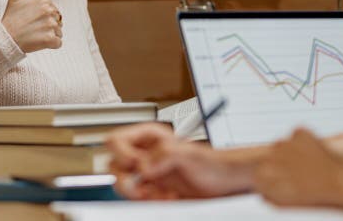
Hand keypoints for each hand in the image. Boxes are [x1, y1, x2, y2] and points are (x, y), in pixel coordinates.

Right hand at [1, 0, 62, 52]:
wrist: (5, 38)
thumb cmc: (10, 18)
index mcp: (44, 1)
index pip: (54, 11)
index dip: (44, 17)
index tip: (32, 20)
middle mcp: (49, 12)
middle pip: (58, 21)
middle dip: (48, 27)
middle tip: (33, 28)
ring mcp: (50, 26)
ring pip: (59, 32)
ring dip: (50, 36)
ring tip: (35, 35)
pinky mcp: (50, 39)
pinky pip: (58, 43)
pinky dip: (51, 45)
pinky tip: (39, 43)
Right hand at [107, 122, 254, 199]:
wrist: (228, 185)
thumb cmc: (214, 163)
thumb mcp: (190, 154)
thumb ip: (165, 156)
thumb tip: (144, 166)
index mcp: (150, 138)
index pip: (118, 140)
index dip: (121, 152)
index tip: (134, 163)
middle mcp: (146, 155)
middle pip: (114, 165)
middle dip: (126, 179)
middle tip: (142, 185)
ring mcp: (148, 175)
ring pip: (124, 185)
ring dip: (139, 193)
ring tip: (158, 194)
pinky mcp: (153, 193)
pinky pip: (139, 200)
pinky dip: (150, 203)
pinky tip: (167, 198)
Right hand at [252, 128, 342, 211]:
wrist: (339, 181)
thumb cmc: (313, 194)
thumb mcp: (284, 201)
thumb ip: (267, 193)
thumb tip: (261, 188)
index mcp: (264, 173)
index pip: (256, 171)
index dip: (265, 176)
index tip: (273, 179)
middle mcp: (270, 155)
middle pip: (270, 156)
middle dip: (280, 163)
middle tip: (296, 173)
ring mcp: (285, 142)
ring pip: (283, 145)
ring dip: (291, 152)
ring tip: (307, 165)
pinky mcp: (299, 132)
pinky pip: (296, 135)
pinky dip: (303, 141)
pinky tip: (312, 153)